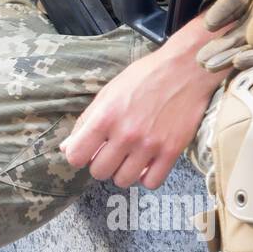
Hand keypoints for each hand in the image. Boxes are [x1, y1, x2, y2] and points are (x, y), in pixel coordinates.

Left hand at [62, 16, 223, 189]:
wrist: (186, 69)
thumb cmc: (145, 76)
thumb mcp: (108, 93)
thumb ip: (86, 121)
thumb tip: (67, 147)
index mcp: (105, 117)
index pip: (76, 156)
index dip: (78, 155)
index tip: (87, 150)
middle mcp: (126, 134)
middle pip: (99, 172)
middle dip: (101, 163)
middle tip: (110, 151)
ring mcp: (150, 145)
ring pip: (123, 180)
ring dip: (122, 171)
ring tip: (128, 157)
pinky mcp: (172, 151)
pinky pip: (152, 182)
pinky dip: (146, 177)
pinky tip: (147, 163)